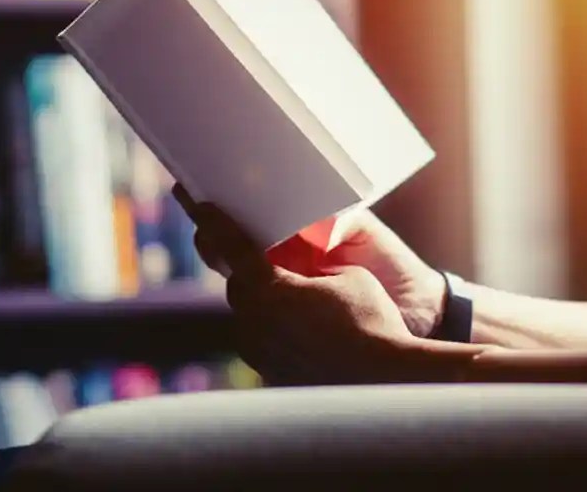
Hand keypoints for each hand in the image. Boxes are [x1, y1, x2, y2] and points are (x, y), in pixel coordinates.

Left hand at [187, 200, 436, 385]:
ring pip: (249, 316)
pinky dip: (276, 330)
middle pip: (239, 285)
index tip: (200, 205)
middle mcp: (254, 321)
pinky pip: (264, 341)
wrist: (385, 380)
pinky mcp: (271, 373)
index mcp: (269, 288)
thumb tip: (304, 267)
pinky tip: (301, 330)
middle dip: (249, 271)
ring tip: (289, 296)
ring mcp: (259, 351)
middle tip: (262, 258)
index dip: (216, 224)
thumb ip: (315, 265)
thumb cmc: (372, 320)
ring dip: (263, 303)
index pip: (233, 247)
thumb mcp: (348, 276)